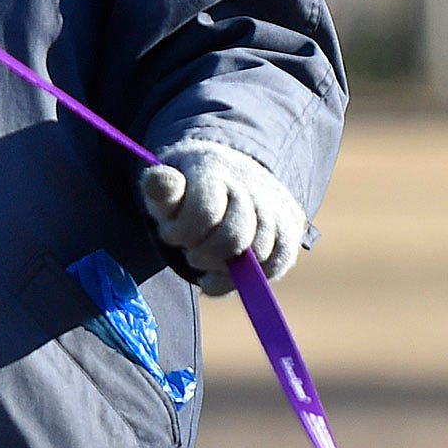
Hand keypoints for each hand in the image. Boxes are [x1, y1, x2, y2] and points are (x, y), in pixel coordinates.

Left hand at [139, 143, 308, 293]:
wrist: (230, 176)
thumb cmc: (191, 192)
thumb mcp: (170, 188)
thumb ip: (161, 188)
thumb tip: (157, 180)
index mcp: (216, 169)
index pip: (204, 212)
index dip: (182, 234)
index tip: (170, 233)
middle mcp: (251, 185)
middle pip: (233, 237)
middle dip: (205, 253)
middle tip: (192, 252)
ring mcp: (274, 206)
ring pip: (257, 254)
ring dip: (226, 268)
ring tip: (209, 257)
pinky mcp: (290, 227)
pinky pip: (277, 263)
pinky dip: (251, 278)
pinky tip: (227, 273)